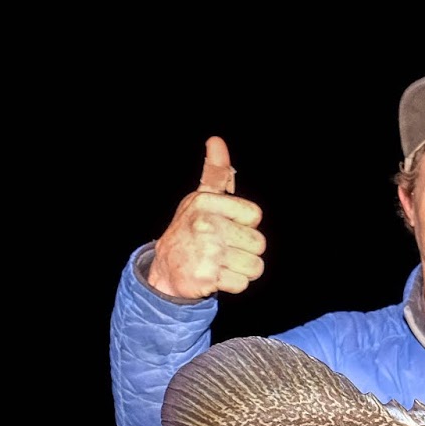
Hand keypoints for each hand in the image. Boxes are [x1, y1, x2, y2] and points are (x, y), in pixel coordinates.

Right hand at [144, 136, 266, 297]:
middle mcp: (206, 225)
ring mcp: (207, 252)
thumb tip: (216, 141)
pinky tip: (216, 277)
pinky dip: (232, 284)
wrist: (165, 270)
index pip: (254, 215)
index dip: (245, 224)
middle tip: (223, 249)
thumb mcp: (201, 199)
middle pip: (259, 243)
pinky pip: (242, 284)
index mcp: (206, 203)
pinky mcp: (207, 277)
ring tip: (221, 263)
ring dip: (241, 269)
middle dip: (245, 250)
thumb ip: (216, 173)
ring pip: (254, 266)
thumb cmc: (190, 231)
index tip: (227, 226)